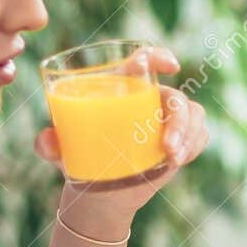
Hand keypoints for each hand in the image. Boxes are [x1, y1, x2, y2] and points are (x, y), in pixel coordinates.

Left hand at [34, 46, 209, 217]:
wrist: (100, 190)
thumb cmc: (80, 157)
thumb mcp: (62, 150)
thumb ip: (49, 144)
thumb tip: (46, 142)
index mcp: (122, 87)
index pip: (145, 60)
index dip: (159, 57)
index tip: (171, 66)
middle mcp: (149, 99)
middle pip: (175, 96)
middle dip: (178, 118)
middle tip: (167, 146)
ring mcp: (168, 120)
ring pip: (193, 115)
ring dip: (188, 135)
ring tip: (173, 158)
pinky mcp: (182, 141)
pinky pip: (199, 136)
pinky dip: (194, 145)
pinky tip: (179, 160)